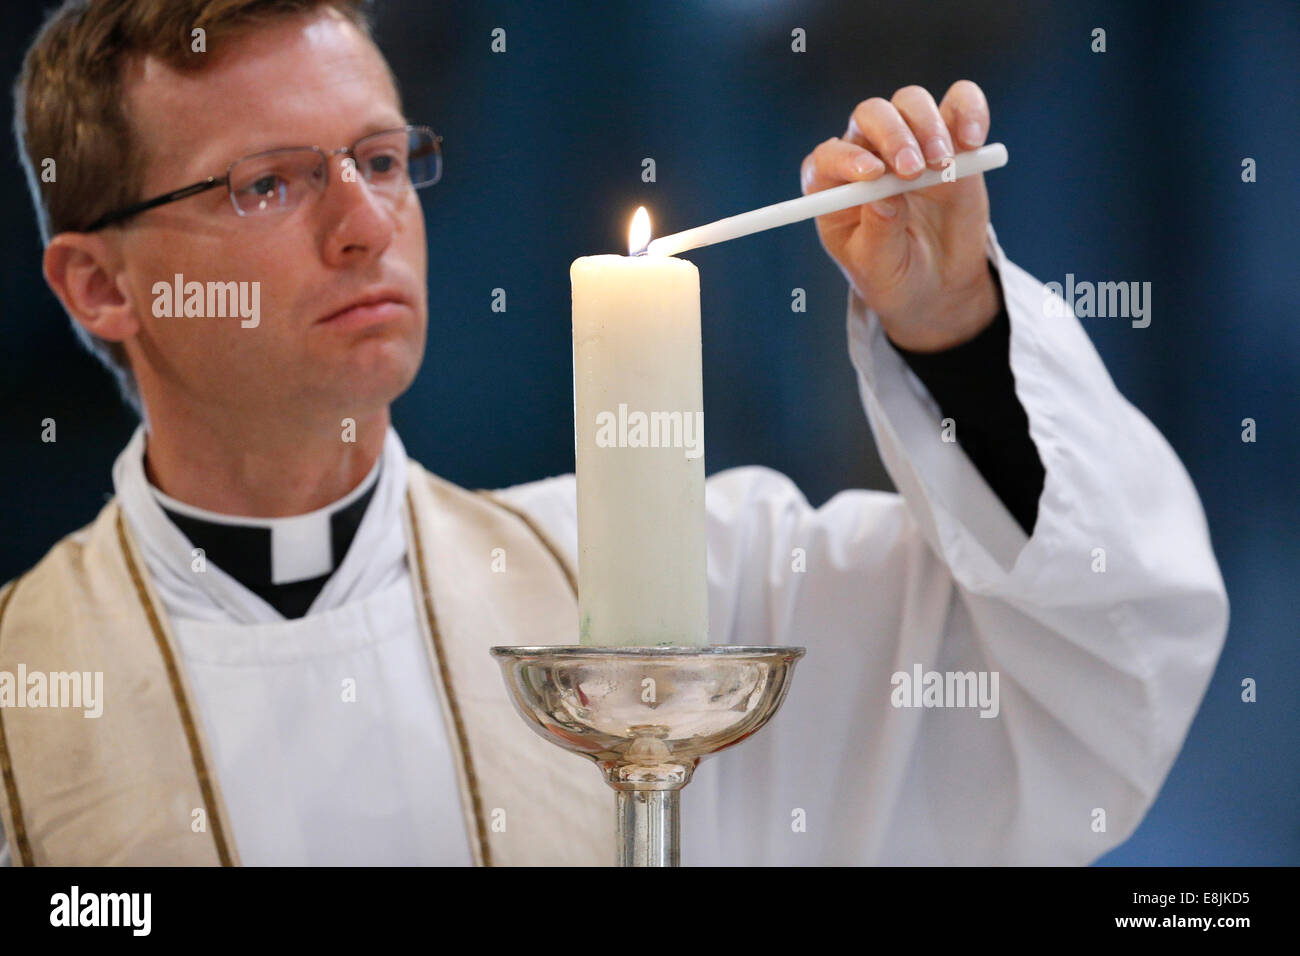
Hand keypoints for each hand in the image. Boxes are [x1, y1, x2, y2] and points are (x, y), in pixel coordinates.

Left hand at [800, 81, 1000, 351]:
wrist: (938, 283)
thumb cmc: (895, 275)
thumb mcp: (879, 267)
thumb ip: (877, 232)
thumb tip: (883, 195)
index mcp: (834, 187)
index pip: (829, 157)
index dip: (847, 159)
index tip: (873, 176)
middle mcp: (867, 153)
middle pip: (871, 116)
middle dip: (891, 136)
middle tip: (913, 170)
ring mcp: (910, 141)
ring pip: (911, 103)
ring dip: (927, 127)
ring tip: (942, 167)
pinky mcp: (951, 138)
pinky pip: (959, 103)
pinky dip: (969, 111)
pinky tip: (974, 142)